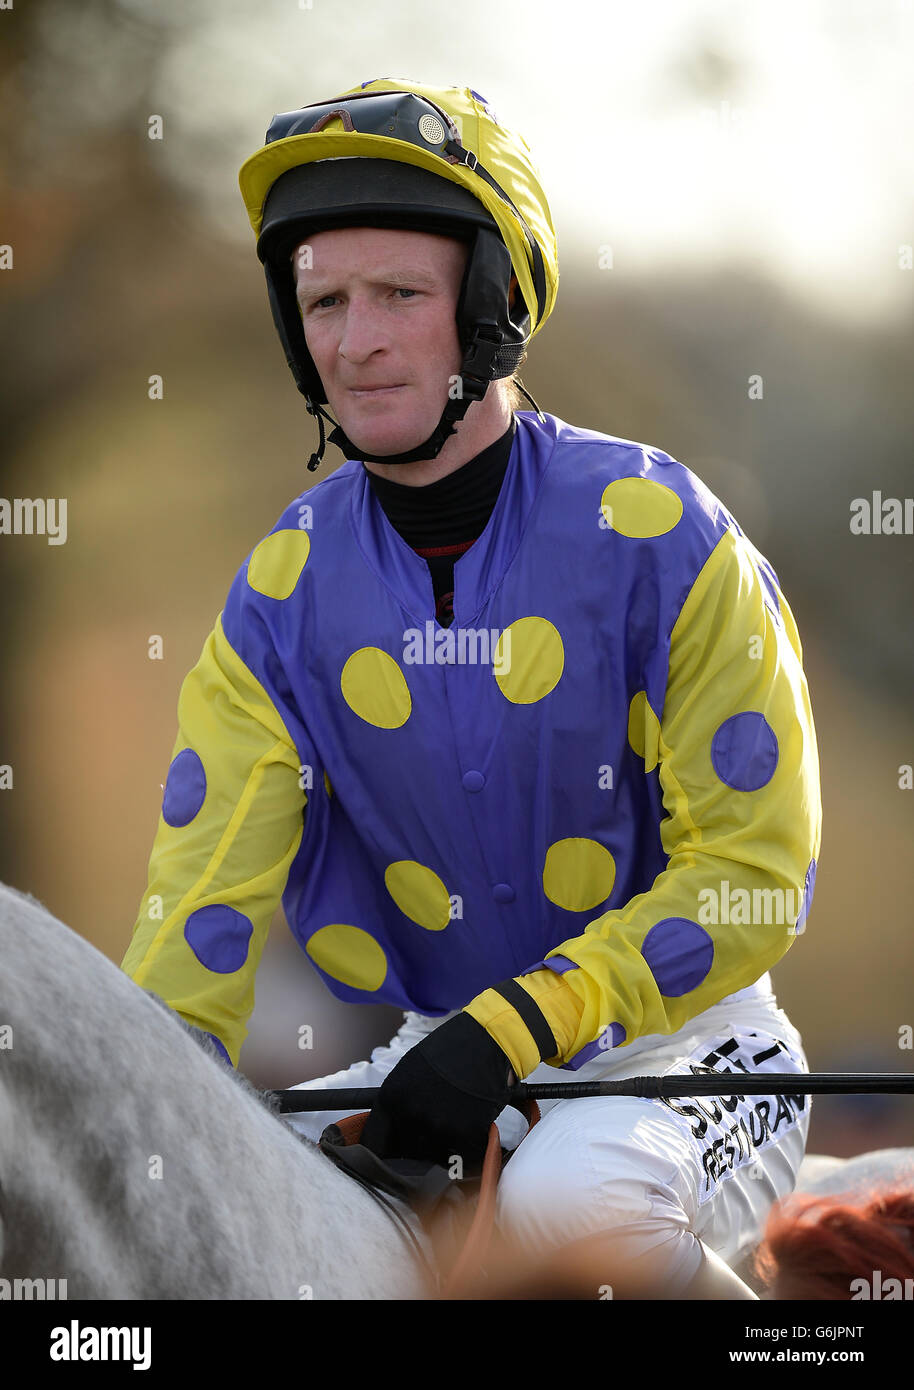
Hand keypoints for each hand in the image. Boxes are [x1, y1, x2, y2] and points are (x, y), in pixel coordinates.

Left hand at [359, 1011, 513, 1169]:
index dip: (383, 1148)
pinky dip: (466, 1140)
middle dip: (417, 1142)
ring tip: (453, 1115)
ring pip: (434, 1152)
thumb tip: (392, 1127)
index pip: (375, 1140)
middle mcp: (411, 1117)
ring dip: (442, 1142)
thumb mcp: (410, 1069)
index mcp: (391, 1100)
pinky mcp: (466, 1134)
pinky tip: (468, 1117)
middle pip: (408, 1149)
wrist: (485, 1042)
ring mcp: (439, 1127)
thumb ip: (397, 1102)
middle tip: (432, 1123)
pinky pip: (462, 1149)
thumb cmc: (448, 1050)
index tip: (389, 1152)